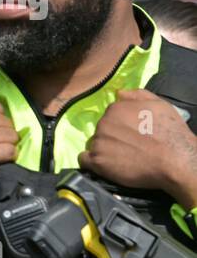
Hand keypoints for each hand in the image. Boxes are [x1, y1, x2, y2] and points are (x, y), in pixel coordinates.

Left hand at [80, 89, 196, 207]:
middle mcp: (102, 124)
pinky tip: (104, 165)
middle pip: (101, 130)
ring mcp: (98, 143)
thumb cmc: (170, 131)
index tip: (130, 133)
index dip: (120, 125)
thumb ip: (137, 96)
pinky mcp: (96, 161)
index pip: (110, 116)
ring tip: (121, 157)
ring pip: (94, 144)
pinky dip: (92, 162)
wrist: (173, 159)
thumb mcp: (159, 105)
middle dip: (112, 137)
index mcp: (115, 109)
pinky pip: (85, 160)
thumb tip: (118, 93)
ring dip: (104, 149)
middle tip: (128, 146)